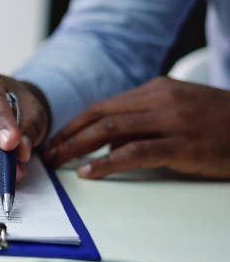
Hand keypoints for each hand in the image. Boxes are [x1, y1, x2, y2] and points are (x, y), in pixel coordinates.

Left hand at [43, 77, 229, 179]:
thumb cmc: (222, 124)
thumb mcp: (180, 112)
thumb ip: (145, 121)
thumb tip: (108, 143)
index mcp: (157, 89)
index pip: (102, 105)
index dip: (73, 124)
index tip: (55, 140)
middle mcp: (161, 99)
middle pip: (99, 115)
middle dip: (68, 135)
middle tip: (48, 153)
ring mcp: (172, 120)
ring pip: (110, 130)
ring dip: (78, 148)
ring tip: (60, 163)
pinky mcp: (183, 144)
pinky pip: (135, 152)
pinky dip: (106, 162)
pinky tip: (90, 172)